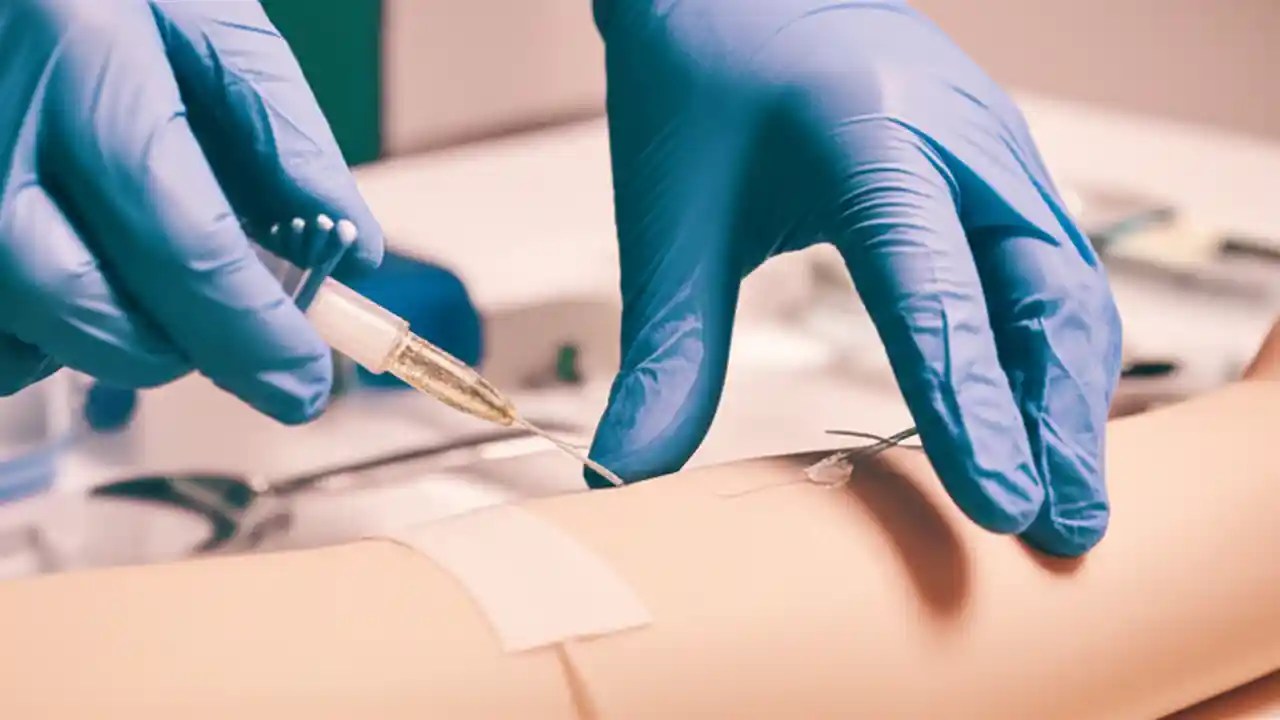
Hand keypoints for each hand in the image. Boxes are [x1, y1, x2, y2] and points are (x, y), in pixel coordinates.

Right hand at [0, 0, 381, 421]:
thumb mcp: (202, 14)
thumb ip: (279, 133)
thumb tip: (353, 251)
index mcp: (84, 60)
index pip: (187, 249)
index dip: (255, 338)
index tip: (303, 384)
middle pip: (96, 320)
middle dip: (180, 345)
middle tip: (217, 310)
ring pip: (23, 345)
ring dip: (98, 334)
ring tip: (120, 253)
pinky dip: (32, 326)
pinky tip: (59, 257)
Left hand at [586, 0, 1122, 555]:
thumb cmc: (701, 77)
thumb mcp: (671, 217)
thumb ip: (664, 351)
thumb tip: (626, 470)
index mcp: (873, 136)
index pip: (937, 291)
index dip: (970, 402)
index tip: (998, 503)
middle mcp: (959, 138)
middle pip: (1044, 292)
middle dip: (1059, 418)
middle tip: (1061, 529)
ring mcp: (990, 148)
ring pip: (1065, 283)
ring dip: (1071, 393)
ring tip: (1067, 496)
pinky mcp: (993, 168)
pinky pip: (1048, 268)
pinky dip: (1051, 352)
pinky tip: (1043, 418)